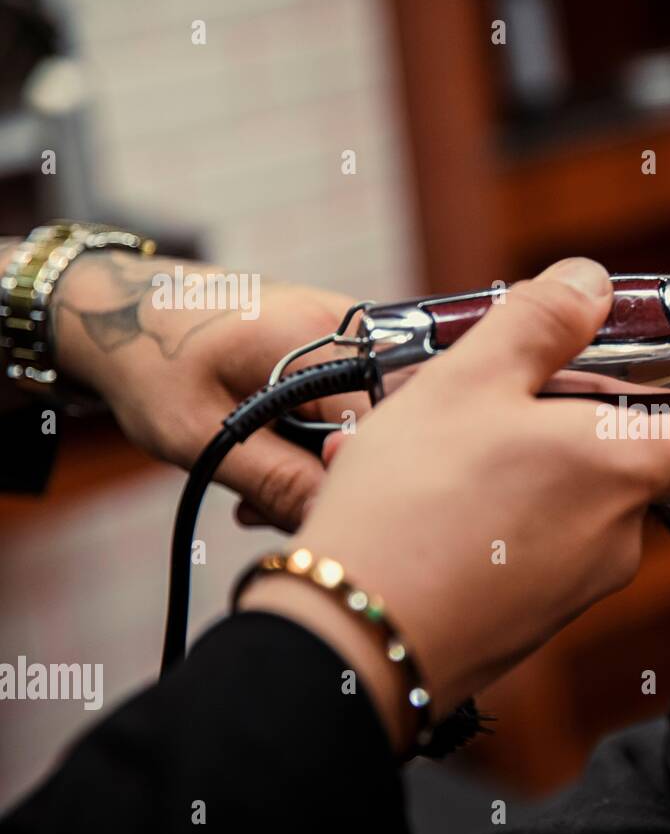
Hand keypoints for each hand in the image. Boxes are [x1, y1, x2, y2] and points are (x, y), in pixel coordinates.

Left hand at [48, 248, 367, 528]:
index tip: (295, 509)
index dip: (347, 479)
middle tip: (263, 509)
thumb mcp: (198, 435)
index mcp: (323, 336)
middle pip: (381, 426)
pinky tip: (274, 459)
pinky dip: (317, 442)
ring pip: (369, 421)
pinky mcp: (346, 348)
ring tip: (257, 491)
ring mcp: (355, 334)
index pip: (379, 428)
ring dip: (320, 466)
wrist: (124, 311)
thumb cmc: (151, 362)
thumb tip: (331, 522)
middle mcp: (355, 326)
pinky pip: (354, 406)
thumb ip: (274, 481)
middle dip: (329, 479)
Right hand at [240, 258, 669, 748]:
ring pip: (559, 512)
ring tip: (425, 464)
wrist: (355, 638)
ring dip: (508, 479)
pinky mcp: (530, 631)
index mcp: (627, 470)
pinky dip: (486, 531)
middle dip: (553, 435)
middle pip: (615, 468)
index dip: (646, 401)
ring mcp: (576, 594)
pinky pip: (523, 559)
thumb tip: (592, 283)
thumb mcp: (472, 379)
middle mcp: (621, 541)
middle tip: (475, 414)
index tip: (582, 383)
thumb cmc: (417, 500)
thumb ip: (541, 322)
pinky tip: (417, 516)